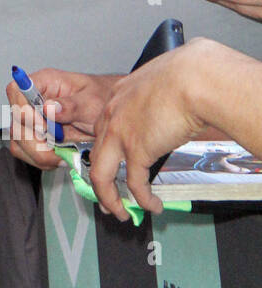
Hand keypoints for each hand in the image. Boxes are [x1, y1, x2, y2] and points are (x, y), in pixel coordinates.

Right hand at [5, 68, 119, 169]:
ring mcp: (33, 120)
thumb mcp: (92, 101)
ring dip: (38, 153)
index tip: (44, 127)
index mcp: (44, 82)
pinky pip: (26, 152)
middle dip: (35, 140)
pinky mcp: (36, 137)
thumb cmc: (102, 100)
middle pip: (15, 121)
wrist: (111, 116)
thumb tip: (48, 108)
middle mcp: (33, 100)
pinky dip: (41, 160)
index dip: (24, 109)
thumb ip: (71, 106)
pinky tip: (59, 157)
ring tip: (62, 154)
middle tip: (57, 145)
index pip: (16, 90)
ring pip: (18, 140)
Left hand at [88, 43, 212, 221]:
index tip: (109, 169)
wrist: (192, 79)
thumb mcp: (158, 83)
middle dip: (99, 182)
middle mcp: (110, 116)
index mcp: (115, 98)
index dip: (104, 154)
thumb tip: (167, 108)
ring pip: (101, 175)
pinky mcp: (137, 150)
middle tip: (107, 198)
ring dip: (109, 199)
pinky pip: (134, 183)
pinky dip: (142, 199)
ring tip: (120, 212)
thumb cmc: (185, 75)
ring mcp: (119, 134)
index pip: (101, 131)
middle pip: (95, 156)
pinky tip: (152, 206)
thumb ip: (153, 98)